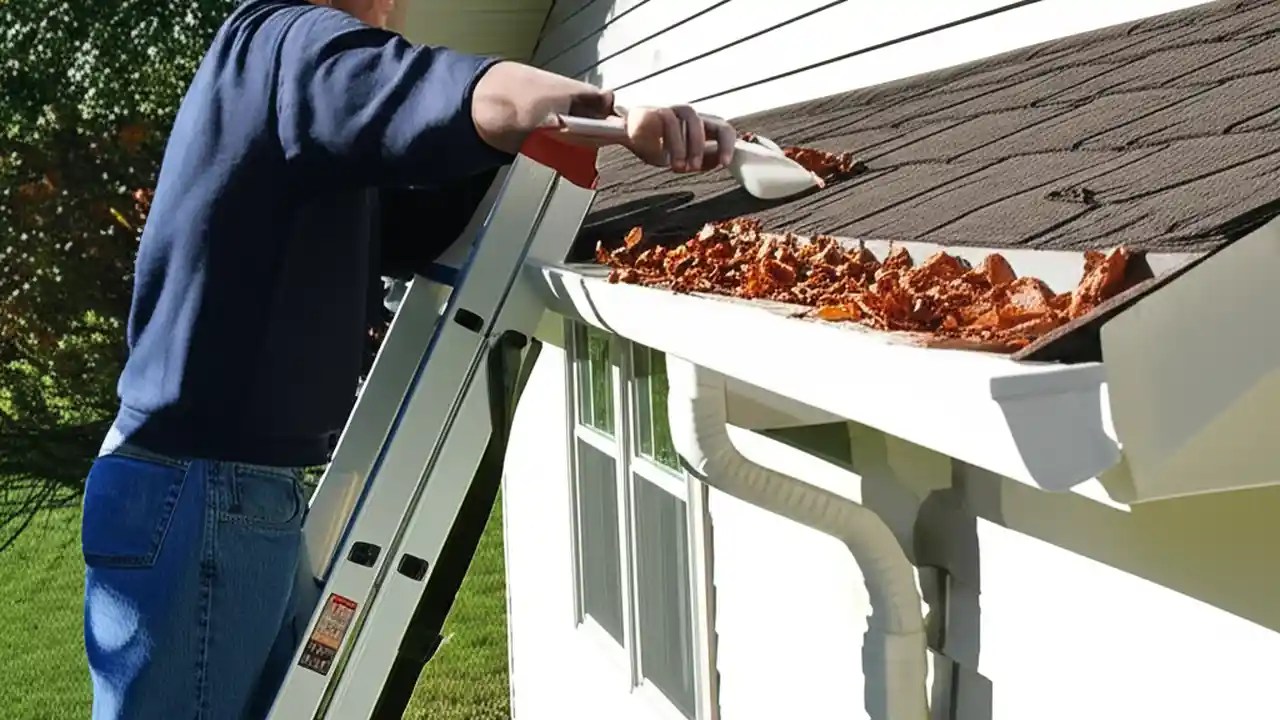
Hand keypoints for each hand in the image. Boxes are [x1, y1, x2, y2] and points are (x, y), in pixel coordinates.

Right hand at [621, 105, 735, 172]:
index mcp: (701, 128)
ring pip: (693, 119)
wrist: (625, 135)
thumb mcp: (681, 159)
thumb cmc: (655, 145)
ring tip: (682, 166)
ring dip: (691, 145)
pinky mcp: (657, 109)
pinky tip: (666, 156)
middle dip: (715, 144)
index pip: (724, 131)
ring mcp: (675, 110)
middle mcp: (691, 117)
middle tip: (704, 166)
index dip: (729, 146)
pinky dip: (672, 140)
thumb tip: (717, 162)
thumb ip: (701, 161)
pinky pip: (669, 120)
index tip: (725, 164)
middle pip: (717, 122)